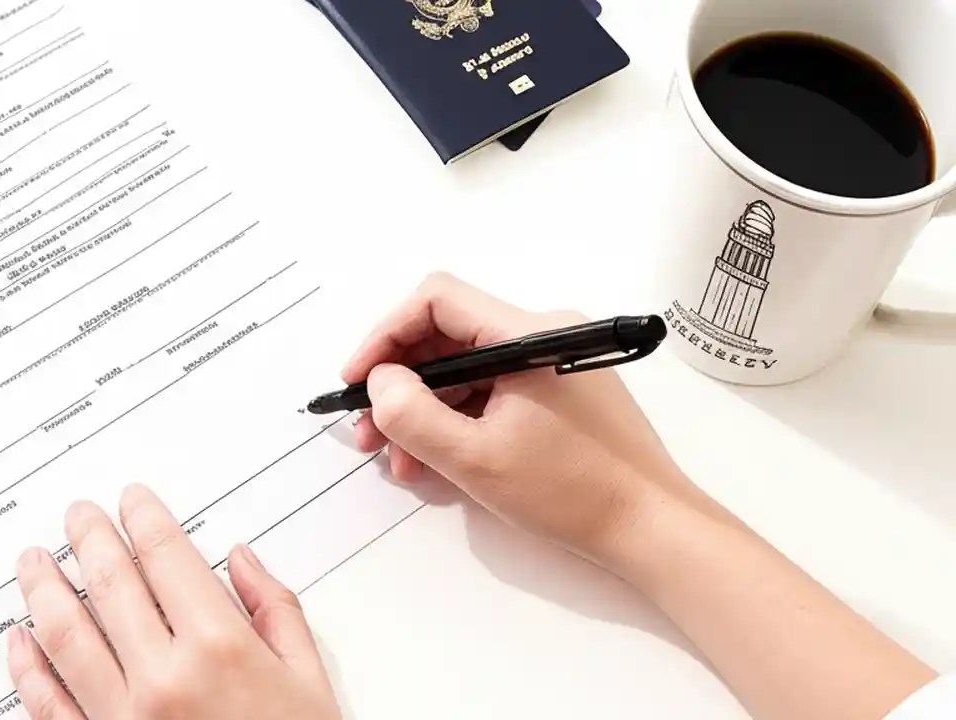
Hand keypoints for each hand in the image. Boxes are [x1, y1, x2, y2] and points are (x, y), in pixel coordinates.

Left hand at [7, 485, 340, 719]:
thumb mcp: (311, 681)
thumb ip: (276, 610)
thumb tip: (240, 560)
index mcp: (221, 648)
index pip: (168, 558)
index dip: (144, 518)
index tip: (132, 500)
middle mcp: (164, 678)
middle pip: (111, 585)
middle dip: (90, 538)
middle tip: (77, 514)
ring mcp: (123, 718)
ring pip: (66, 635)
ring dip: (44, 589)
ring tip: (34, 560)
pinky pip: (48, 704)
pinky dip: (27, 667)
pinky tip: (19, 640)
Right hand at [343, 273, 723, 568]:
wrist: (653, 526)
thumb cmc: (574, 492)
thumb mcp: (476, 458)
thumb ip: (413, 414)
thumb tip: (381, 381)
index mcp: (527, 334)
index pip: (437, 300)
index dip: (385, 334)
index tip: (357, 380)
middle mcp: (542, 335)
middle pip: (447, 335)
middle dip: (398, 382)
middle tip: (366, 430)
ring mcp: (553, 363)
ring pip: (466, 369)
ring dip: (423, 409)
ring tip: (399, 460)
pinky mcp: (560, 393)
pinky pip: (493, 391)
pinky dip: (457, 419)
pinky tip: (435, 460)